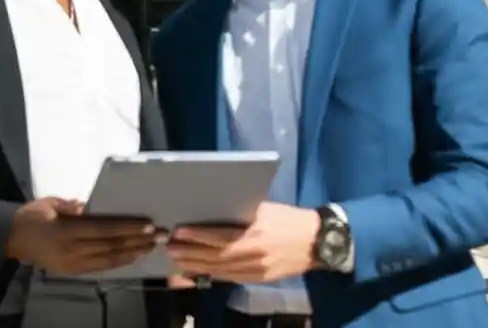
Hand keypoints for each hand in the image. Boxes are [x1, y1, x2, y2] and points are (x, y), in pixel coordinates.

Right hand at [4, 197, 160, 275]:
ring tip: (151, 247)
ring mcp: (73, 264)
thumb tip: (91, 206)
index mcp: (68, 230)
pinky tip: (131, 257)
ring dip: (132, 253)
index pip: (105, 229)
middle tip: (160, 237)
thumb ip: (72, 205)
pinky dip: (118, 262)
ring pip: (109, 260)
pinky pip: (100, 268)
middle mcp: (73, 249)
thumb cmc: (31, 216)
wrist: (11, 240)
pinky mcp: (72, 272)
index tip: (149, 225)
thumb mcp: (50, 203)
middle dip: (138, 241)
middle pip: (112, 246)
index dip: (128, 228)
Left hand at [166, 202, 320, 283]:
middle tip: (170, 249)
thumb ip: (241, 212)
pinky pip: (231, 278)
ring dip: (196, 266)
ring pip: (220, 270)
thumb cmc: (289, 219)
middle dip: (190, 253)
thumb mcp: (265, 209)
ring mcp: (257, 269)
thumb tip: (214, 210)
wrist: (317, 242)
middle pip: (215, 255)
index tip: (178, 232)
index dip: (196, 235)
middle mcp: (254, 253)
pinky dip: (212, 275)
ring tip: (177, 261)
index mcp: (256, 232)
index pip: (219, 235)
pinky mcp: (260, 279)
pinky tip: (198, 273)